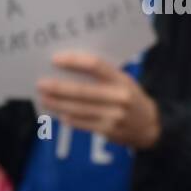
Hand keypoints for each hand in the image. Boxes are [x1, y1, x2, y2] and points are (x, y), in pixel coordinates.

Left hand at [36, 51, 160, 149]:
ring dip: (57, 104)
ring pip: (78, 109)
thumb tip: (70, 68)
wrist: (149, 126)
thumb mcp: (124, 81)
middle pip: (82, 91)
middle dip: (59, 87)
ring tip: (43, 98)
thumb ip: (103, 75)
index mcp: (122, 80)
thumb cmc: (130, 97)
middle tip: (41, 83)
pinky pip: (81, 124)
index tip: (56, 59)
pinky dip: (67, 118)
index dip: (74, 62)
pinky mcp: (107, 131)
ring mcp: (113, 116)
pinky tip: (57, 113)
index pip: (96, 66)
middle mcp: (119, 98)